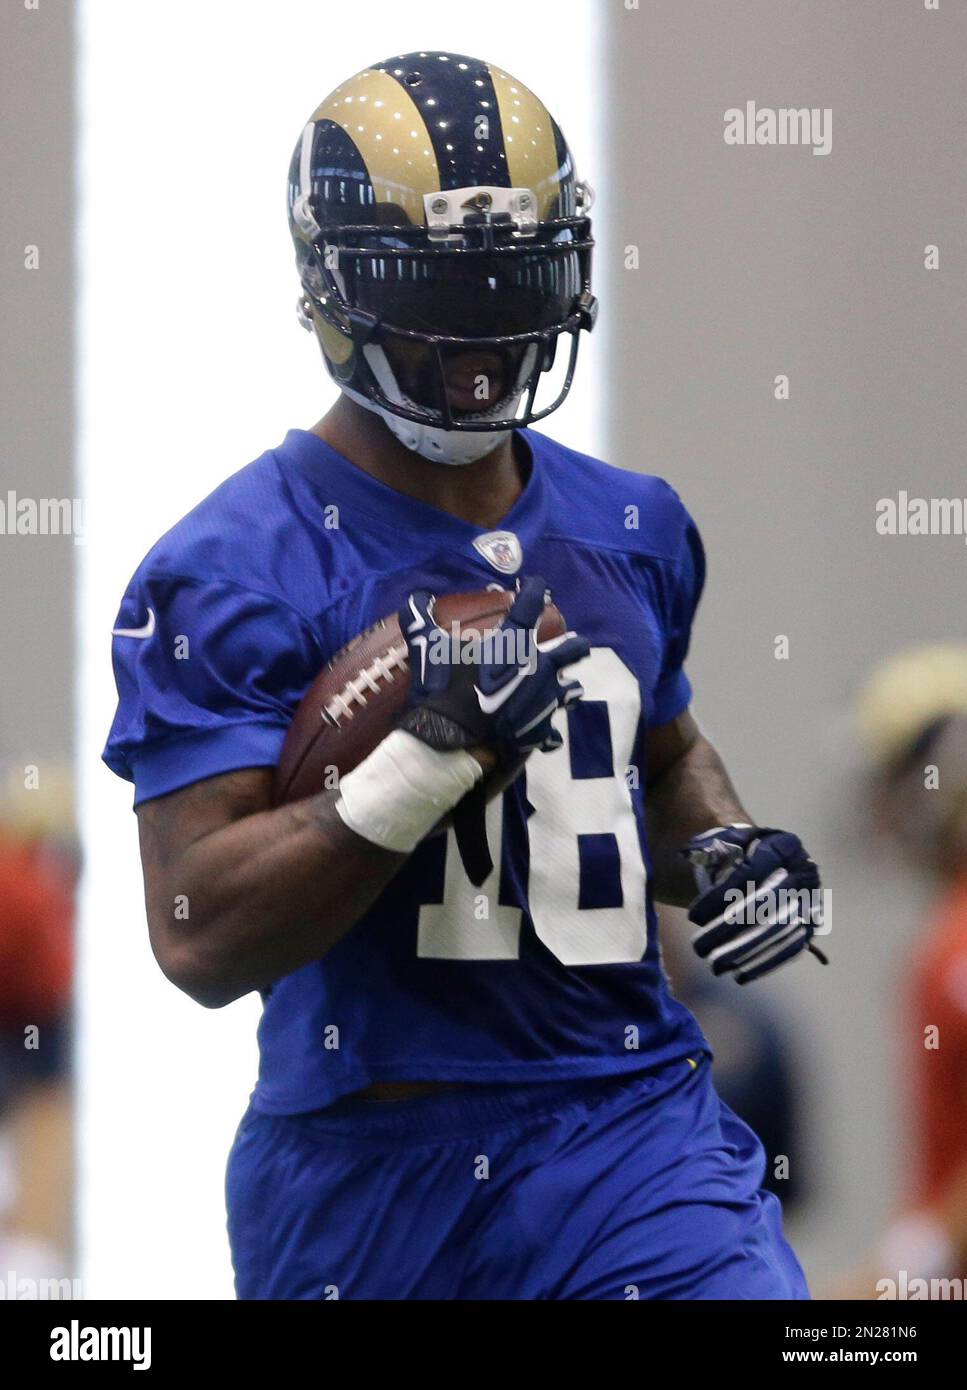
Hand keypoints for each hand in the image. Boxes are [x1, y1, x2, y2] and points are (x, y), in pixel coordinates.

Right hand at [398, 576, 589, 766]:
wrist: (452, 742)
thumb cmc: (445, 689)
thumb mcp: (427, 651)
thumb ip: (420, 621)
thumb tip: (415, 597)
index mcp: (515, 643)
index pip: (532, 604)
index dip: (535, 589)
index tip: (535, 585)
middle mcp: (540, 668)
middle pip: (572, 649)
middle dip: (574, 645)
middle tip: (571, 643)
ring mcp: (544, 701)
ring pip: (571, 690)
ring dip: (568, 688)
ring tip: (566, 689)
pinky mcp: (540, 730)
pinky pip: (552, 732)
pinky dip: (547, 732)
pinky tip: (544, 735)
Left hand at [680, 823, 826, 983]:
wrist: (761, 860)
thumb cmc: (733, 851)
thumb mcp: (721, 842)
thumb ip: (709, 851)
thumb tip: (692, 858)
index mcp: (782, 844)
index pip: (750, 872)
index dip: (719, 896)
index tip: (692, 916)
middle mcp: (804, 870)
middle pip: (766, 903)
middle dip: (729, 929)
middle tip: (699, 948)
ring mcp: (811, 899)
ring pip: (779, 930)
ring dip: (745, 952)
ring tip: (714, 966)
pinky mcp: (810, 925)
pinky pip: (792, 948)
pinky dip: (766, 964)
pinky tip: (741, 976)